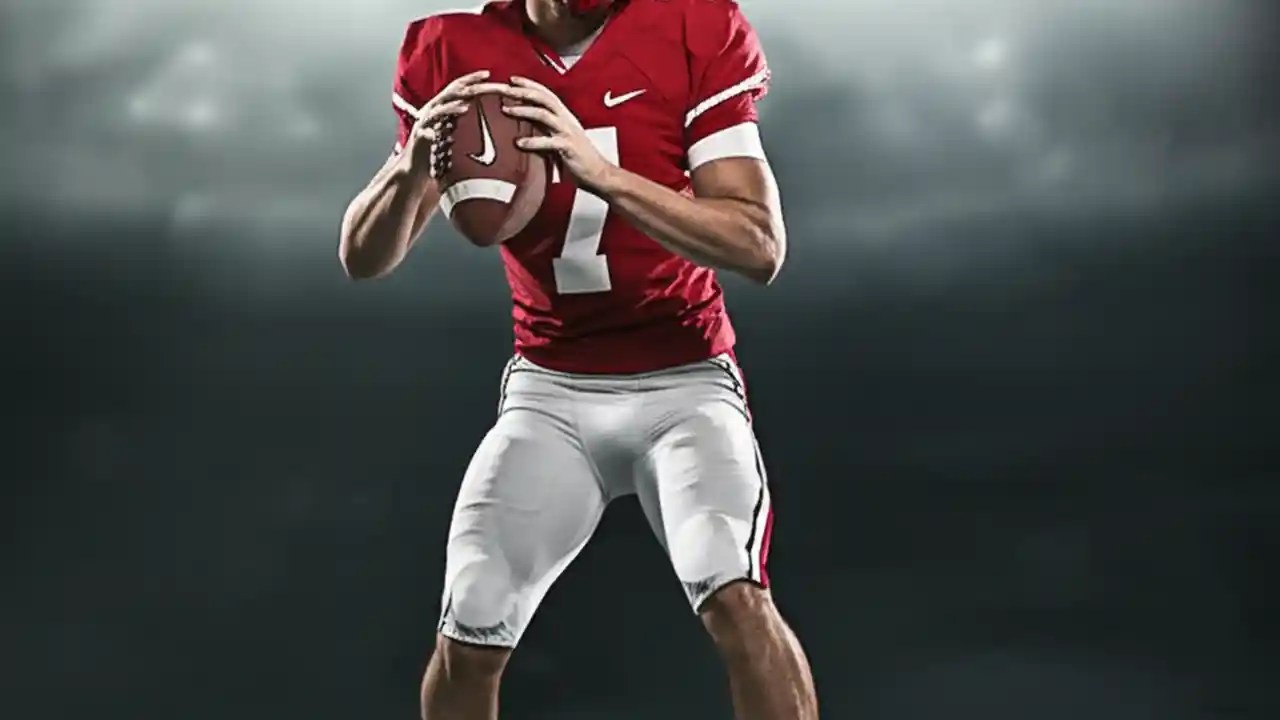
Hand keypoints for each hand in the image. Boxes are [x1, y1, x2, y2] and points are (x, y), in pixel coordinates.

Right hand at [403, 70, 509, 178]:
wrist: (414, 171)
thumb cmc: (435, 155)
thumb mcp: (450, 135)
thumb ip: (460, 124)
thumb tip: (482, 119)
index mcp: (440, 109)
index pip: (456, 89)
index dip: (470, 80)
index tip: (487, 74)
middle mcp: (432, 111)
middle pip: (451, 91)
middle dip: (469, 82)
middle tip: (486, 77)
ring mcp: (425, 121)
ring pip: (442, 103)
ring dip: (458, 98)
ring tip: (474, 93)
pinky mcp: (421, 134)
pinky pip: (434, 123)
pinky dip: (448, 115)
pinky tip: (460, 114)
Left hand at [497, 76, 613, 191]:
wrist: (599, 174)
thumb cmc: (577, 158)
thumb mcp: (559, 138)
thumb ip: (545, 128)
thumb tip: (524, 123)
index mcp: (564, 116)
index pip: (545, 94)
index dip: (530, 84)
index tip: (512, 79)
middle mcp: (566, 120)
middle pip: (543, 98)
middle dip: (523, 91)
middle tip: (504, 89)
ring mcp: (568, 132)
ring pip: (544, 114)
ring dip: (524, 110)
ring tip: (506, 110)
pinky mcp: (568, 148)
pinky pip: (549, 142)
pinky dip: (533, 142)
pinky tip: (519, 143)